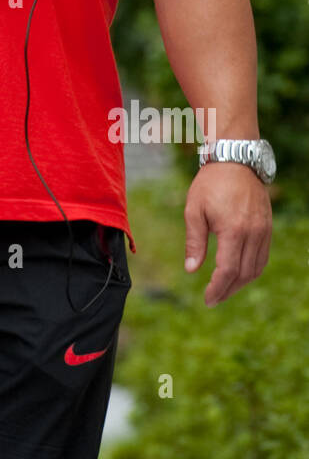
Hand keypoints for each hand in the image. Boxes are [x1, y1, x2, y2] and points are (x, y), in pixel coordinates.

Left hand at [183, 162, 271, 305]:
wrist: (236, 160)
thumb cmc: (211, 183)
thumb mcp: (194, 210)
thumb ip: (194, 242)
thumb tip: (191, 270)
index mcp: (233, 229)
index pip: (228, 270)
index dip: (218, 288)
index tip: (207, 299)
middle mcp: (253, 233)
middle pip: (244, 274)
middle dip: (228, 290)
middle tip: (212, 299)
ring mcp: (263, 230)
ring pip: (257, 268)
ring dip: (241, 283)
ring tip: (224, 289)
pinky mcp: (267, 227)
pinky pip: (263, 256)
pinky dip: (251, 270)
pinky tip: (238, 273)